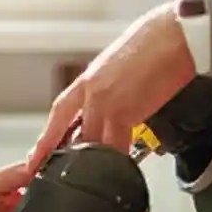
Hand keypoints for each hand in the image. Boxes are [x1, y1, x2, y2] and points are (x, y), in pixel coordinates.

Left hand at [27, 1, 196, 172]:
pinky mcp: (127, 112)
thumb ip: (112, 84)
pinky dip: (121, 158)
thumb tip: (118, 99)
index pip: (60, 112)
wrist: (174, 35)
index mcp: (89, 79)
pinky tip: (124, 167)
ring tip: (101, 175)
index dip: (47, 137)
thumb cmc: (155, 42)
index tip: (37, 155)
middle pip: (75, 135)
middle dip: (73, 157)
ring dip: (99, 161)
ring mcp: (107, 103)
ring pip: (94, 144)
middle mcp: (92, 91)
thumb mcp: (121, 63)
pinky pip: (119, 146)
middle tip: (68, 175)